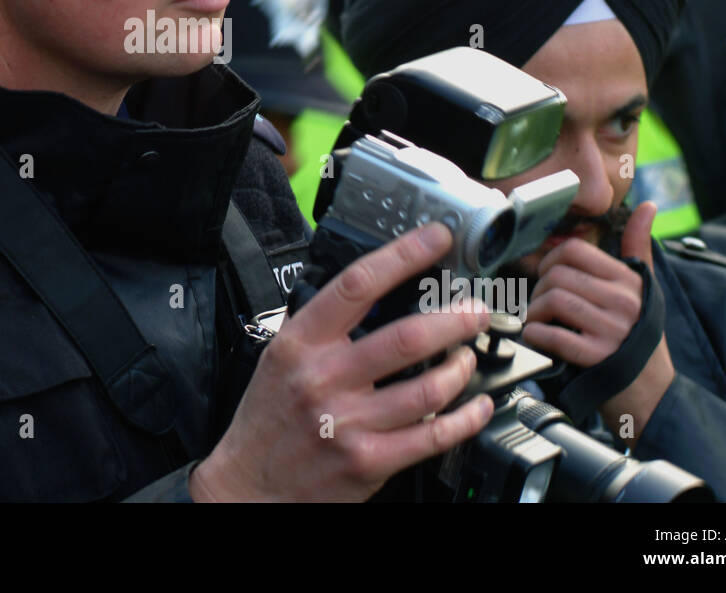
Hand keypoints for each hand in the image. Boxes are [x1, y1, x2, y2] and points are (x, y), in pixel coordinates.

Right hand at [191, 224, 494, 501]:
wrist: (248, 486)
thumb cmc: (268, 419)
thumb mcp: (281, 357)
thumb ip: (323, 328)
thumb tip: (378, 294)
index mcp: (300, 343)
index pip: (357, 285)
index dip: (403, 256)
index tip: (435, 239)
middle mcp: (324, 379)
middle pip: (406, 337)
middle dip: (455, 319)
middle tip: (476, 310)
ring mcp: (348, 423)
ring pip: (428, 389)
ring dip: (461, 368)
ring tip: (468, 357)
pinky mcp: (369, 462)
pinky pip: (433, 436)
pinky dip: (466, 418)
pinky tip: (477, 407)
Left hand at [520, 202, 674, 444]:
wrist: (653, 392)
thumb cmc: (640, 337)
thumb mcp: (645, 290)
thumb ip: (638, 247)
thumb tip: (647, 206)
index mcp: (629, 280)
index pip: (573, 250)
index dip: (549, 260)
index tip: (547, 276)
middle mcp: (623, 301)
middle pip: (557, 275)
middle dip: (538, 289)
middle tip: (541, 304)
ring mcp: (611, 330)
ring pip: (553, 301)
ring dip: (535, 313)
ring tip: (540, 321)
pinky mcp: (598, 357)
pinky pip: (553, 335)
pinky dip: (537, 336)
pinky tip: (539, 338)